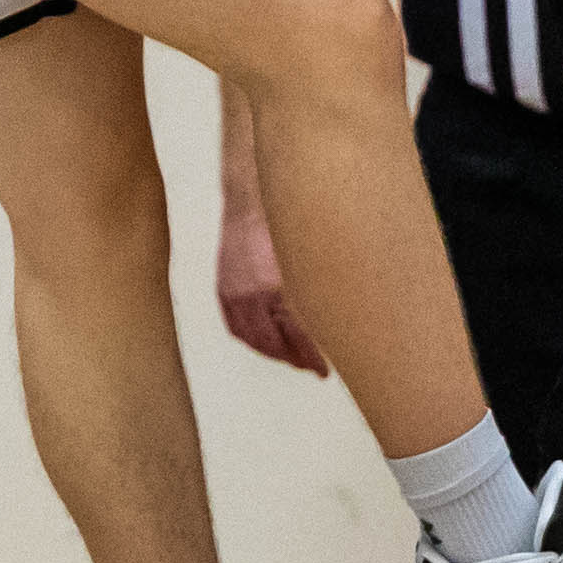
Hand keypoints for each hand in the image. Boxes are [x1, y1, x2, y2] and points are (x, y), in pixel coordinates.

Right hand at [216, 190, 327, 375]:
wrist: (252, 193)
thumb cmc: (288, 218)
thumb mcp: (313, 254)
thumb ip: (320, 288)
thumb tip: (337, 317)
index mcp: (280, 285)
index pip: (298, 337)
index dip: (313, 357)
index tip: (325, 369)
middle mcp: (255, 292)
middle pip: (275, 343)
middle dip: (295, 359)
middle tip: (314, 368)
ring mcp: (236, 291)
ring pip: (253, 338)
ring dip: (273, 353)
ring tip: (292, 357)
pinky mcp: (225, 286)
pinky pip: (235, 326)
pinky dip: (251, 340)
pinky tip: (265, 342)